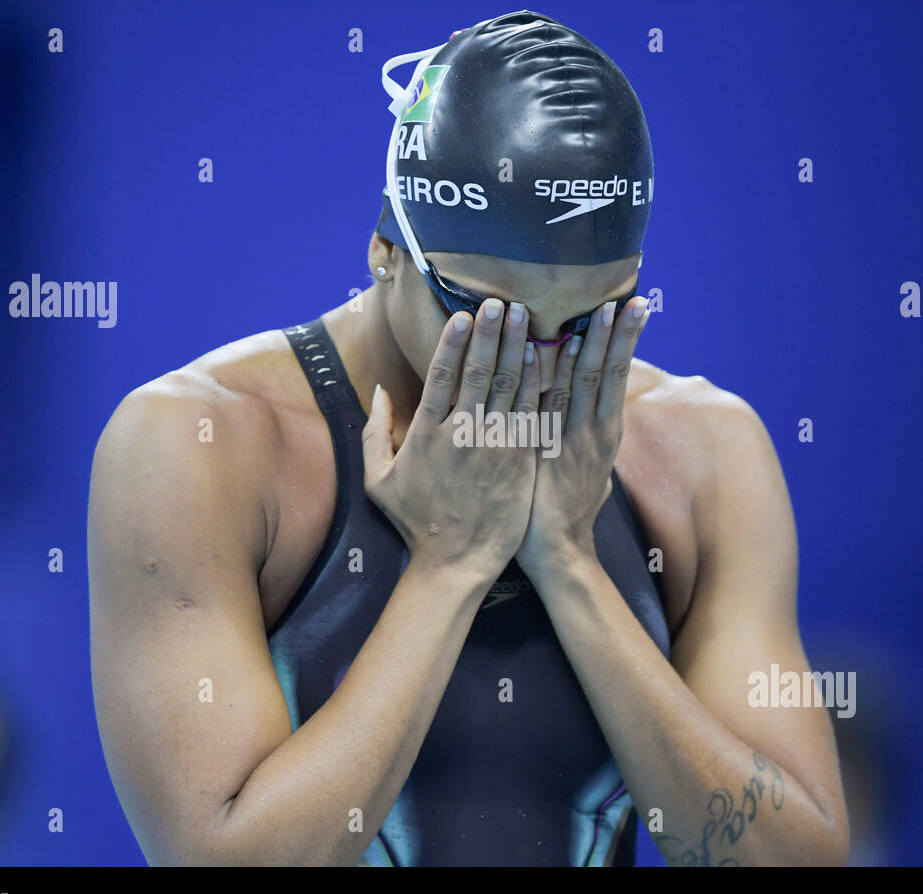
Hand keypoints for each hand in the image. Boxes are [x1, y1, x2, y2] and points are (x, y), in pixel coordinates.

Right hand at [363, 298, 539, 584]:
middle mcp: (462, 436)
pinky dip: (539, 384)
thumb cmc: (416, 522)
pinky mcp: (519, 463)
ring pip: (508, 388)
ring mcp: (494, 449)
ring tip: (525, 316)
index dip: (453, 343)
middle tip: (500, 301)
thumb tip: (379, 390)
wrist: (456, 564)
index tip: (463, 314)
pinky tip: (547, 359)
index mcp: (426, 435)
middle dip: (490, 334)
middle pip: (478, 373)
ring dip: (517, 349)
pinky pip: (531, 415)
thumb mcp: (378, 481)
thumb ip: (375, 433)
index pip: (441, 377)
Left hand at [515, 295, 648, 577]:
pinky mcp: (547, 453)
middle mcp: (595, 433)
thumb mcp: (587, 470)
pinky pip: (547, 405)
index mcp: (605, 434)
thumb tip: (595, 416)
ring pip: (584, 383)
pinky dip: (549, 375)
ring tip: (600, 309)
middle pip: (608, 373)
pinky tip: (548, 347)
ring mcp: (572, 442)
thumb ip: (588, 439)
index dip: (624, 341)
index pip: (616, 377)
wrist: (557, 554)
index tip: (632, 307)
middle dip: (618, 334)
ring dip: (591, 344)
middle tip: (627, 298)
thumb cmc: (564, 513)